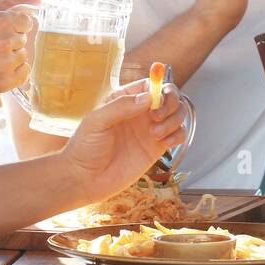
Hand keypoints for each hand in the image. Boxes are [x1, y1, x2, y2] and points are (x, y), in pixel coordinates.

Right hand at [0, 0, 37, 98]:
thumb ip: (13, 0)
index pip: (27, 22)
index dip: (13, 25)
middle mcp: (4, 43)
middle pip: (24, 39)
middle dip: (10, 40)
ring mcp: (5, 65)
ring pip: (24, 55)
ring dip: (11, 55)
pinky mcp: (5, 83)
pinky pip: (25, 71)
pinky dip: (14, 71)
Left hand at [59, 77, 189, 201]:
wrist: (85, 180)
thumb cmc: (85, 147)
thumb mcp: (96, 121)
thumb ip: (121, 107)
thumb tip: (148, 97)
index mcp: (125, 100)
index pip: (150, 84)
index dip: (159, 88)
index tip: (155, 101)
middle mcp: (141, 112)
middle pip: (169, 96)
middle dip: (170, 103)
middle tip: (156, 117)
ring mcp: (150, 129)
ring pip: (178, 113)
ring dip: (174, 120)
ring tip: (155, 134)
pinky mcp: (157, 147)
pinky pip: (179, 134)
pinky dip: (179, 135)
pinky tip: (166, 143)